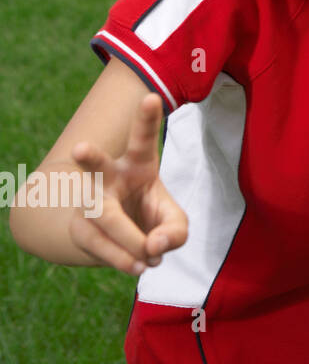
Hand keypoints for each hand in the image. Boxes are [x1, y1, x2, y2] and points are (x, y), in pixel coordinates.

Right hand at [67, 93, 187, 274]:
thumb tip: (152, 248)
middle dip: (89, 157)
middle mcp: (108, 178)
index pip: (142, 138)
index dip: (145, 119)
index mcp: (138, 163)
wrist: (120, 238)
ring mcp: (91, 204)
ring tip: (147, 261)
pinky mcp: (82, 229)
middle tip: (79, 149)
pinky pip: (100, 245)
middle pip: (97, 166)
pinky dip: (123, 259)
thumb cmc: (152, 219)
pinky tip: (138, 266)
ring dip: (127, 240)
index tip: (151, 97)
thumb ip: (174, 232)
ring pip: (103, 218)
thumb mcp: (174, 223)